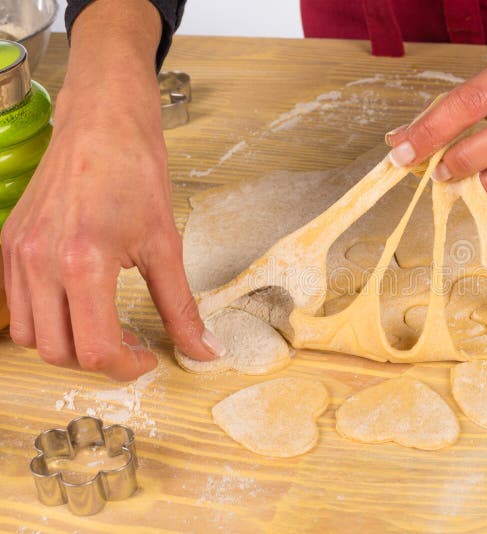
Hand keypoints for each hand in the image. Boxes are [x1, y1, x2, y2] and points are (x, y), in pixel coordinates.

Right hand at [0, 0, 221, 379]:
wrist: (102, 121)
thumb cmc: (135, 172)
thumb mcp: (166, 244)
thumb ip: (181, 307)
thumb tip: (204, 349)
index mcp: (82, 263)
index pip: (94, 349)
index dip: (125, 368)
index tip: (147, 358)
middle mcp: (39, 262)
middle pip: (57, 352)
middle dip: (98, 359)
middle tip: (132, 343)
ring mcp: (17, 253)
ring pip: (30, 336)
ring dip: (69, 343)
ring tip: (106, 324)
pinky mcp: (8, 244)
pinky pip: (17, 306)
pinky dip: (47, 320)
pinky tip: (80, 302)